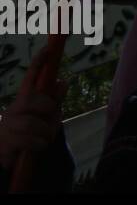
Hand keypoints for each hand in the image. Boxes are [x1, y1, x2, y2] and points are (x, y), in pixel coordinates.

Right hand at [0, 44, 66, 170]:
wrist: (12, 155)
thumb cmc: (31, 132)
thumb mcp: (45, 116)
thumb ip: (54, 101)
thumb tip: (63, 82)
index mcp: (24, 100)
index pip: (30, 78)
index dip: (38, 64)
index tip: (47, 49)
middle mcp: (13, 110)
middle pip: (30, 100)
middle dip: (46, 107)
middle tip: (51, 115)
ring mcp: (6, 126)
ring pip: (32, 124)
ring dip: (46, 131)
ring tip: (45, 137)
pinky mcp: (5, 143)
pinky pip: (30, 141)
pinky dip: (41, 144)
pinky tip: (38, 146)